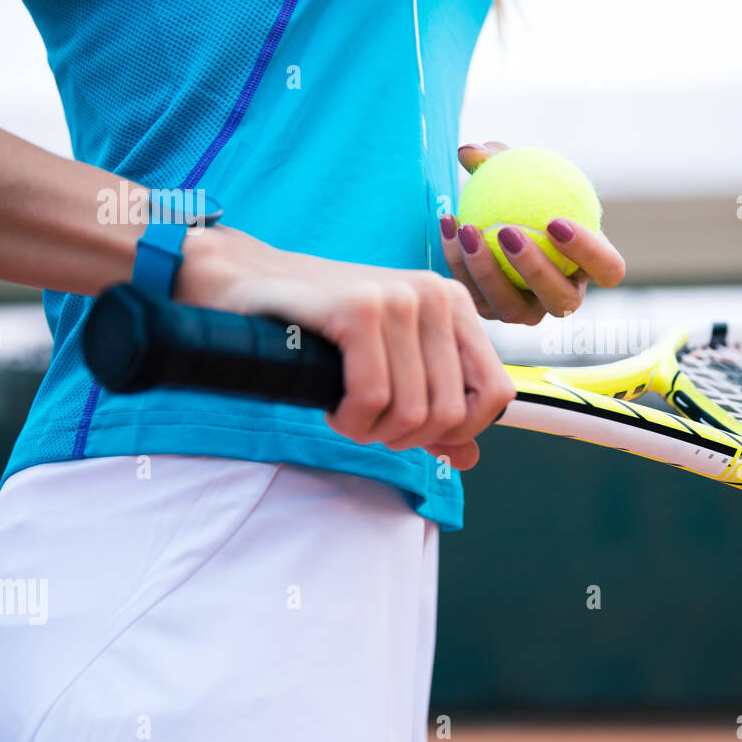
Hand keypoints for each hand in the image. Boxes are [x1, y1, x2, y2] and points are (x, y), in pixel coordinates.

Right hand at [175, 227, 514, 469]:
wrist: (244, 283)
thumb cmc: (320, 329)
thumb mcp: (390, 366)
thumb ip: (434, 410)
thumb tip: (469, 458)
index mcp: (455, 304)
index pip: (497, 394)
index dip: (461, 430)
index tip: (418, 431)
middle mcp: (435, 295)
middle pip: (453, 412)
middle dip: (406, 438)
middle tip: (369, 423)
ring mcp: (398, 297)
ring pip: (414, 412)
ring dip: (373, 432)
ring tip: (348, 413)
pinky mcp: (358, 308)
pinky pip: (373, 398)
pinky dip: (351, 419)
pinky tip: (334, 407)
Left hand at [440, 141, 625, 324]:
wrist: (498, 220)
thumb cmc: (525, 191)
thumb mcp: (521, 171)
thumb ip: (499, 159)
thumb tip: (469, 152)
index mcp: (592, 267)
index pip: (608, 270)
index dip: (589, 252)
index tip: (556, 220)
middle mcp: (564, 298)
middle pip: (560, 299)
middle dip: (536, 270)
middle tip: (507, 231)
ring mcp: (528, 312)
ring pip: (512, 308)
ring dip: (488, 271)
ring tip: (469, 230)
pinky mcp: (493, 313)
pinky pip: (476, 295)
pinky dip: (458, 261)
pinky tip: (447, 225)